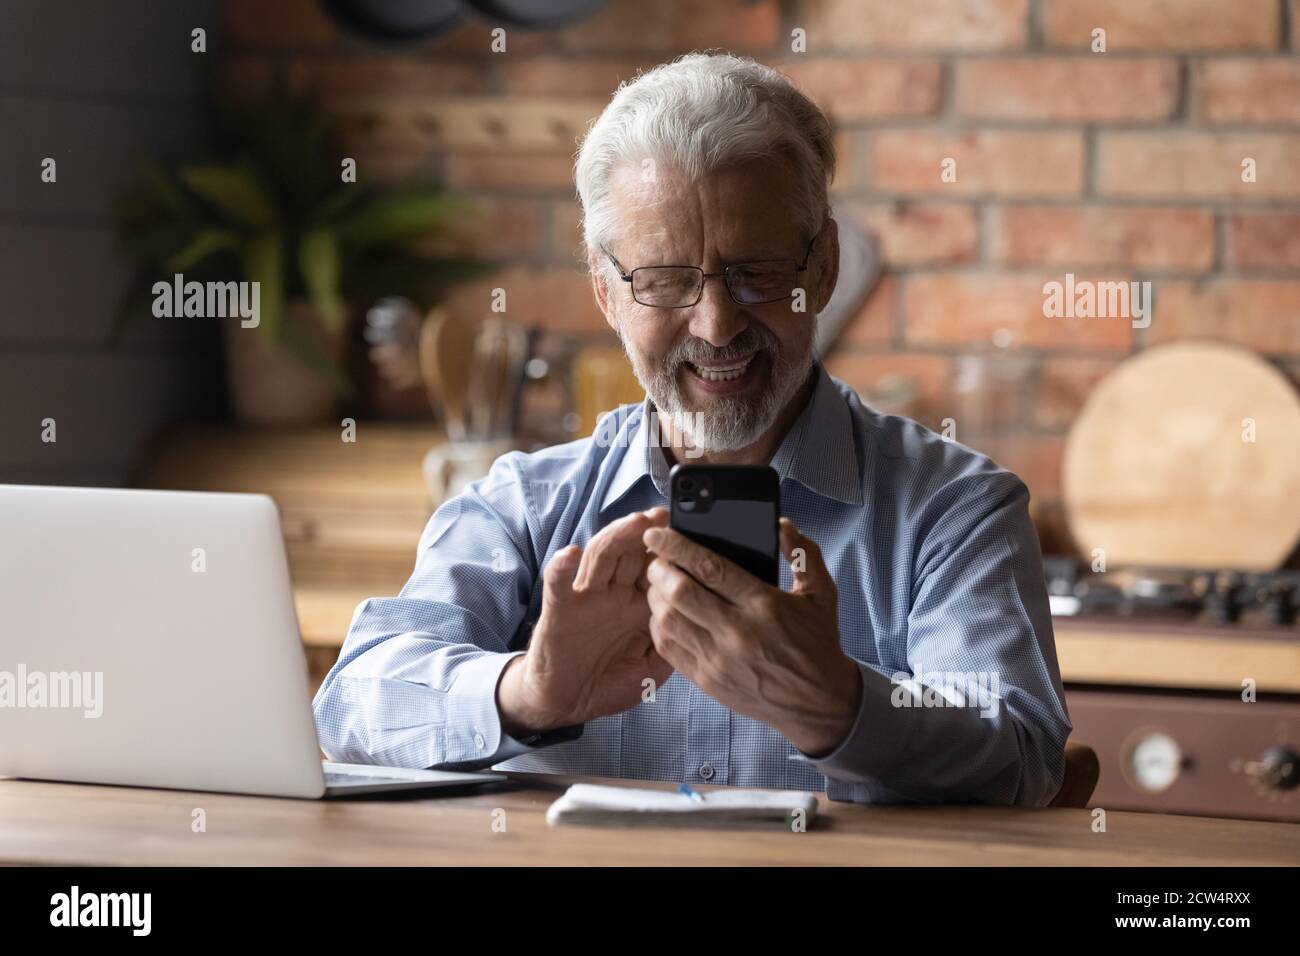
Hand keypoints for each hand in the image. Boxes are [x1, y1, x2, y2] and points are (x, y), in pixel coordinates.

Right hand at [497, 509, 673, 735]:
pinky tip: (570, 555)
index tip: (689, 531)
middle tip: (663, 515)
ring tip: (634, 522)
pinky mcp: (559, 608)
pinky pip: (557, 583)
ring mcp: (586, 597)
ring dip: (615, 537)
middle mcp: (613, 593)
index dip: (669, 548)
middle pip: (629, 551)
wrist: (567, 703)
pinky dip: (561, 567)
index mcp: (637, 604)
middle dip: (646, 531)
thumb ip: (672, 646)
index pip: (654, 565)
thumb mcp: (651, 668)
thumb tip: (700, 625)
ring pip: (600, 557)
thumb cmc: (609, 682)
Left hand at [642, 516, 861, 755]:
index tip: (657, 534)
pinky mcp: (708, 680)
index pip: (709, 567)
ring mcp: (719, 659)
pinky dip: (658, 627)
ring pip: (668, 620)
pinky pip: (669, 649)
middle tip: (655, 559)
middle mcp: (737, 631)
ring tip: (657, 584)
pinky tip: (663, 614)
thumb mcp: (822, 593)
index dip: (676, 546)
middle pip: (679, 592)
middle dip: (658, 569)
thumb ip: (803, 554)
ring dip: (654, 597)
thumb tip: (781, 524)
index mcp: (764, 604)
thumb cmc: (818, 643)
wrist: (819, 703)